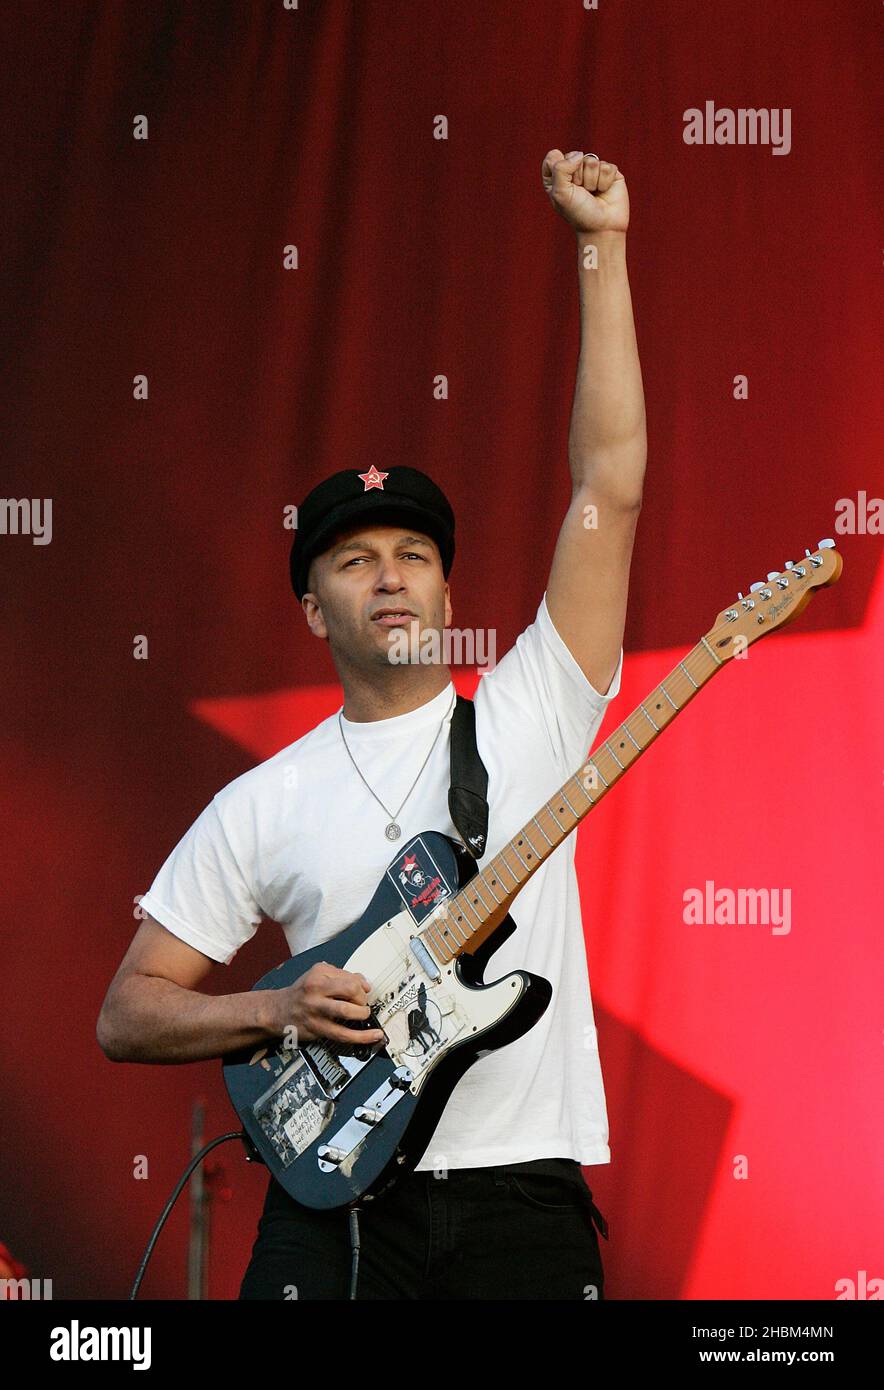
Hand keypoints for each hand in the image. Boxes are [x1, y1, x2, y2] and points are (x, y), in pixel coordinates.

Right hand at [270, 961, 385, 1046]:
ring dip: (362, 1014)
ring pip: (347, 1012)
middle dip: (363, 998)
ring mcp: (316, 1010)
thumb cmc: (303, 992)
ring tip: (363, 1014)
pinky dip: (363, 1037)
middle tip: (361, 1003)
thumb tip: (365, 984)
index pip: (351, 977)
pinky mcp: (317, 1029)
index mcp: (319, 974)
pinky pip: (344, 1035)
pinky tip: (375, 1035)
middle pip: (351, 990)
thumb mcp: (319, 975)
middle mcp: (316, 990)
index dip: (362, 986)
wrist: (278, 1010)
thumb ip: (343, 976)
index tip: (364, 991)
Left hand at [541, 149, 628, 234]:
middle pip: (573, 156)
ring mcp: (593, 170)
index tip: (564, 188)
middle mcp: (574, 170)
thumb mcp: (560, 193)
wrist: (602, 228)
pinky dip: (605, 182)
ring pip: (591, 161)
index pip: (553, 156)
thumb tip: (579, 154)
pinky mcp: (609, 172)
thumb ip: (560, 168)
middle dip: (577, 177)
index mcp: (557, 175)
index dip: (559, 170)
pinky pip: (607, 167)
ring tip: (593, 194)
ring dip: (592, 181)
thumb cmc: (578, 213)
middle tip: (582, 194)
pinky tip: (604, 192)